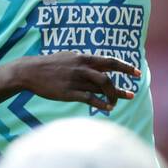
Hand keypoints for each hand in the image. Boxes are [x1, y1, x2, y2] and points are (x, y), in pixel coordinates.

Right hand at [12, 53, 139, 113]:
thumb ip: (84, 63)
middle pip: (108, 76)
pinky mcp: (69, 93)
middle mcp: (82, 68)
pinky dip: (101, 104)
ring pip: (101, 88)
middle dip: (122, 85)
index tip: (137, 72)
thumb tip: (98, 68)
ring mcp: (76, 81)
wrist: (30, 72)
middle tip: (133, 93)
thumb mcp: (69, 58)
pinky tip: (107, 109)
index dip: (125, 67)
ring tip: (116, 103)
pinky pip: (90, 99)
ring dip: (112, 96)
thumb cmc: (50, 66)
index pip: (110, 61)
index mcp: (83, 58)